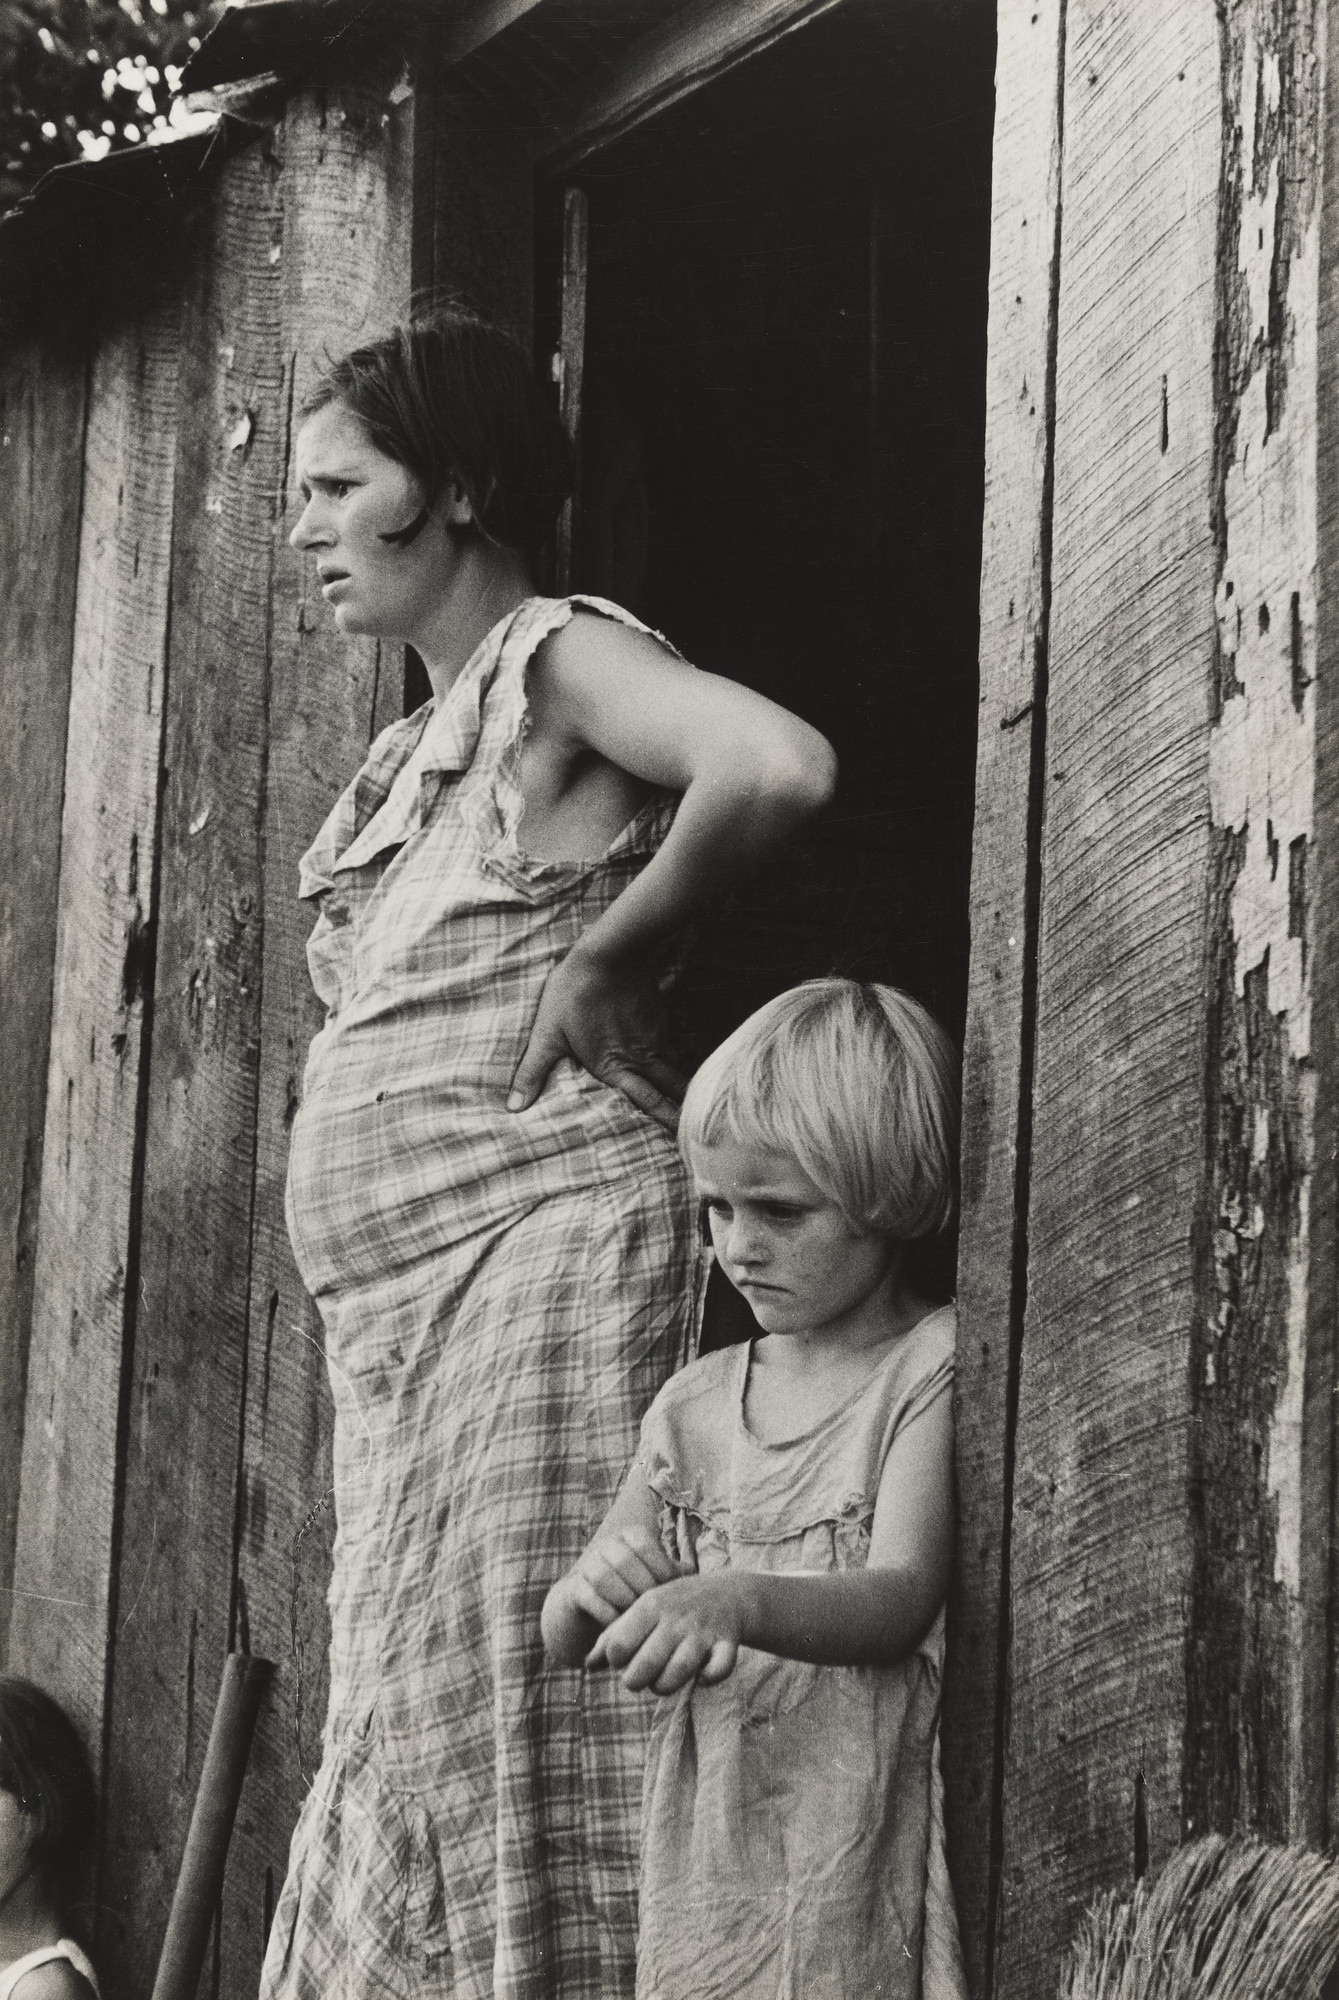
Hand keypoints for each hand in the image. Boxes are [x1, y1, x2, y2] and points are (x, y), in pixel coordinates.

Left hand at [507, 940, 685, 1130]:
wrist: (610, 951)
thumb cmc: (573, 992)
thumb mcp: (547, 1032)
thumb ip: (532, 1071)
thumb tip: (514, 1107)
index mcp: (614, 1066)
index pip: (647, 1103)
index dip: (665, 1122)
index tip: (678, 1141)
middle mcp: (641, 1056)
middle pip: (673, 1089)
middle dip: (684, 1110)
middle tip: (696, 1130)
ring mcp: (656, 1036)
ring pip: (679, 1068)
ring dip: (685, 1086)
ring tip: (692, 1102)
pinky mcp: (661, 1017)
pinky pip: (676, 1045)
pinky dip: (681, 1058)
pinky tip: (680, 1060)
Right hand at [563, 1526, 683, 1630]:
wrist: (596, 1606)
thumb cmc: (639, 1590)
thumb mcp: (657, 1578)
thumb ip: (675, 1574)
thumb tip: (694, 1576)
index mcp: (631, 1536)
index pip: (645, 1546)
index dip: (660, 1570)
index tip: (673, 1596)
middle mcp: (607, 1546)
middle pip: (624, 1561)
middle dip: (642, 1589)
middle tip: (656, 1612)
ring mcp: (588, 1565)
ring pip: (603, 1577)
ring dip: (623, 1599)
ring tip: (638, 1619)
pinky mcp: (574, 1589)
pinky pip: (588, 1597)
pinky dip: (606, 1612)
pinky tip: (621, 1627)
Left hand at [588, 1574, 743, 1693]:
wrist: (726, 1594)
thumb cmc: (674, 1606)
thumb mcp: (642, 1610)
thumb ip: (613, 1636)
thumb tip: (587, 1665)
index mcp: (650, 1605)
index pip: (618, 1646)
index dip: (616, 1662)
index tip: (624, 1660)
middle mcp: (675, 1618)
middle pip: (646, 1663)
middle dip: (636, 1681)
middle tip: (640, 1678)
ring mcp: (702, 1631)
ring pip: (680, 1669)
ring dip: (666, 1686)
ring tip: (662, 1683)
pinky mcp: (727, 1643)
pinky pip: (719, 1668)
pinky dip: (709, 1677)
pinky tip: (701, 1676)